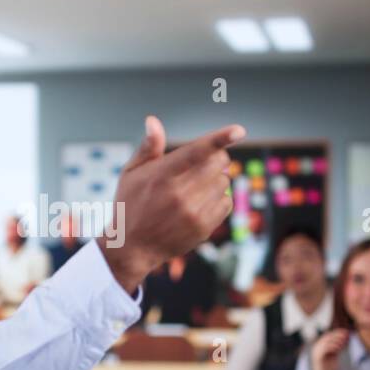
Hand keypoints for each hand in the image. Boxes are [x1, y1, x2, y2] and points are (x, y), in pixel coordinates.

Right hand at [97, 115, 244, 292]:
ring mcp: (193, 213)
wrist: (131, 248)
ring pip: (224, 181)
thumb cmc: (130, 204)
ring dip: (216, 177)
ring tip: (196, 185)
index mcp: (161, 175)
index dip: (220, 138)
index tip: (239, 130)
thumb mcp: (130, 173)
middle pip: (218, 163)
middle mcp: (179, 194)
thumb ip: (148, 147)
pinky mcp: (203, 228)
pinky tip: (202, 200)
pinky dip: (219, 197)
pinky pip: (227, 202)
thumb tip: (153, 120)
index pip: (196, 151)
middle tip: (205, 162)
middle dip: (216, 157)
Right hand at [309, 329, 349, 369]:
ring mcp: (316, 352)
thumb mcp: (334, 356)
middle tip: (346, 334)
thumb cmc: (329, 369)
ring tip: (344, 341)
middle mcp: (316, 348)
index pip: (328, 336)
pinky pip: (325, 348)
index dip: (337, 333)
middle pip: (327, 337)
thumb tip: (344, 340)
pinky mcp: (317, 357)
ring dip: (336, 340)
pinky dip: (333, 346)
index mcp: (319, 347)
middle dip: (337, 334)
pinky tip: (339, 347)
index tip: (346, 332)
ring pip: (326, 341)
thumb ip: (337, 348)